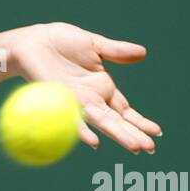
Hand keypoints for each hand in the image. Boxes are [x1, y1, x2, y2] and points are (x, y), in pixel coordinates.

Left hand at [13, 22, 161, 153]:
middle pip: (117, 120)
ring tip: (135, 147)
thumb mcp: (93, 44)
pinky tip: (94, 141)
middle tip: (150, 149)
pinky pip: (74, 119)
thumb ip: (116, 51)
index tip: (157, 133)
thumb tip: (143, 53)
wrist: (32, 42)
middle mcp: (92, 98)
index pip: (125, 110)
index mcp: (103, 86)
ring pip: (102, 122)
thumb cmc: (61, 41)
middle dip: (133, 134)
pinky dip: (84, 130)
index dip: (140, 121)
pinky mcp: (61, 101)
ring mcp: (77, 102)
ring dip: (118, 135)